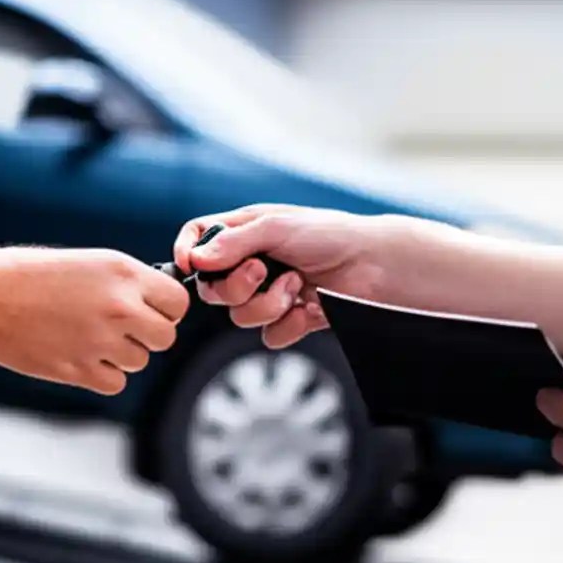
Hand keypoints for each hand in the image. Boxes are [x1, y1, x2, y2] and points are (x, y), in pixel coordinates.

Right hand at [0, 248, 188, 393]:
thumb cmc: (30, 275)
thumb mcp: (88, 263)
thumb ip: (127, 284)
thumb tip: (156, 304)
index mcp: (123, 273)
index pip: (178, 303)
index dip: (166, 309)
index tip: (149, 310)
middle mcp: (119, 307)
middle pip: (166, 337)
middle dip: (148, 335)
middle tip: (120, 328)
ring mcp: (100, 341)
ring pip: (140, 361)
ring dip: (121, 354)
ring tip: (87, 336)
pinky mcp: (79, 370)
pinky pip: (116, 382)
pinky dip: (103, 375)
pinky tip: (80, 356)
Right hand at [173, 205, 389, 347]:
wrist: (375, 264)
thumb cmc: (330, 234)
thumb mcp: (277, 227)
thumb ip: (235, 243)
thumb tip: (196, 259)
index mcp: (244, 233)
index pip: (197, 238)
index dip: (188, 252)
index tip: (190, 265)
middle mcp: (252, 263)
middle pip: (212, 289)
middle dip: (236, 286)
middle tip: (262, 271)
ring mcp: (270, 293)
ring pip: (240, 316)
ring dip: (268, 304)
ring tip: (296, 285)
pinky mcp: (290, 318)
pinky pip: (269, 336)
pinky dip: (288, 325)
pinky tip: (308, 309)